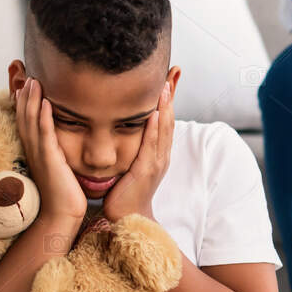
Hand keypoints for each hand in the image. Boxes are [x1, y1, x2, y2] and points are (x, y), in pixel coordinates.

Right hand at [14, 78, 86, 233]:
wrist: (63, 214)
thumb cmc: (65, 193)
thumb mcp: (60, 166)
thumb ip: (59, 152)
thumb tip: (62, 143)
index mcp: (37, 150)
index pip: (27, 120)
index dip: (25, 100)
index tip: (27, 81)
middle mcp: (34, 150)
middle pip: (24, 116)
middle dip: (24, 94)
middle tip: (25, 72)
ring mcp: (40, 154)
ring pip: (31, 122)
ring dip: (31, 100)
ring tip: (33, 80)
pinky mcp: (49, 160)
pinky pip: (44, 135)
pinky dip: (43, 118)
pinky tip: (44, 102)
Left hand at [102, 82, 173, 221]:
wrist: (126, 219)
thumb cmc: (123, 193)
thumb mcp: (128, 165)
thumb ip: (128, 148)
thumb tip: (119, 130)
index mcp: (157, 153)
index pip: (164, 120)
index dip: (167, 99)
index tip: (168, 77)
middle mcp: (161, 155)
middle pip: (168, 120)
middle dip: (170, 96)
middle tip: (172, 72)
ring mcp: (156, 163)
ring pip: (163, 129)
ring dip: (165, 107)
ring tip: (165, 85)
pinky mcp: (146, 171)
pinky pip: (151, 145)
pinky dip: (154, 128)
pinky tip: (154, 113)